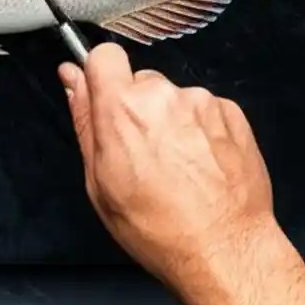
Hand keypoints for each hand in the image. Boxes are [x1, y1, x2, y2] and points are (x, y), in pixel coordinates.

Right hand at [59, 44, 304, 304]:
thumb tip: (72, 80)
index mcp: (122, 110)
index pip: (104, 55)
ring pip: (174, 98)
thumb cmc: (159, 228)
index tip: (106, 98)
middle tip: (144, 155)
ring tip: (179, 168)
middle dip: (138, 109)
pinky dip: (201, 131)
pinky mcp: (231, 112)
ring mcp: (202, 102)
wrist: (224, 249)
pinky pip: (205, 109)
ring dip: (172, 122)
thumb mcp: (100, 182)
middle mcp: (163, 96)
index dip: (101, 75)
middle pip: (141, 81)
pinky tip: (202, 167)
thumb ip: (85, 121)